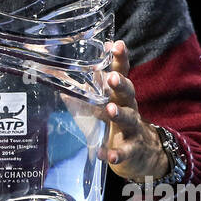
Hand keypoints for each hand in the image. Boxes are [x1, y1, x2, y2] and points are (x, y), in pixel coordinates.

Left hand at [98, 40, 168, 180]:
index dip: (120, 59)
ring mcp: (132, 129)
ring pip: (129, 119)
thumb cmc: (116, 124)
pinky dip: (116, 153)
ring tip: (110, 110)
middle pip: (128, 93)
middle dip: (121, 84)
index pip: (121, 73)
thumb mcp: (102, 106)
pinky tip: (107, 155)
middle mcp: (129, 108)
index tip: (117, 44)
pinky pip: (124, 152)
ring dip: (120, 114)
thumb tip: (59, 75)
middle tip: (113, 77)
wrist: (142, 154)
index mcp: (120, 95)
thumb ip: (86, 91)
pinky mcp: (132, 150)